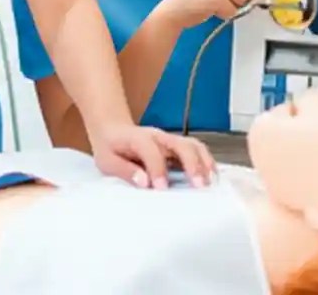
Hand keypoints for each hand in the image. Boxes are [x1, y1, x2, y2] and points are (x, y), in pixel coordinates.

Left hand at [91, 123, 216, 189]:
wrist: (113, 130)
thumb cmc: (111, 147)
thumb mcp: (107, 161)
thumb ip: (125, 171)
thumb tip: (143, 182)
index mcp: (138, 138)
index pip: (151, 151)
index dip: (157, 169)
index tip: (161, 188)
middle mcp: (158, 137)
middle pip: (181, 144)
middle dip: (192, 164)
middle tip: (199, 186)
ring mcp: (170, 140)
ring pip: (193, 146)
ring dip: (204, 163)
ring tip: (210, 183)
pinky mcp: (177, 147)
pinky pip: (196, 151)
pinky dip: (206, 163)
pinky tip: (210, 177)